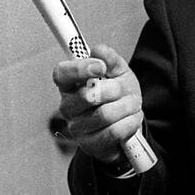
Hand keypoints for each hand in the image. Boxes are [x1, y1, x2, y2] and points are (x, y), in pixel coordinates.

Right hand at [52, 43, 143, 165]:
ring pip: (104, 115)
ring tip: (132, 104)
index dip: (80, 69)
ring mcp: (77, 127)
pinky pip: (113, 132)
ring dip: (127, 107)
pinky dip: (129, 123)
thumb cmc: (118, 95)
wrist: (127, 122)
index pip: (62, 74)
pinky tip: (132, 118)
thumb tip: (98, 50)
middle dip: (116, 90)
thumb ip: (110, 59)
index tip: (101, 67)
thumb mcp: (119, 73)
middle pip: (89, 95)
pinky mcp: (89, 144)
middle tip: (125, 89)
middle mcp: (68, 106)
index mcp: (70, 84)